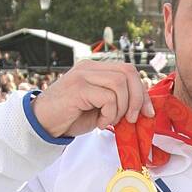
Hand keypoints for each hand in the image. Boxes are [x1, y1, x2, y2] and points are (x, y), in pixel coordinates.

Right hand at [32, 60, 155, 137]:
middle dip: (137, 99)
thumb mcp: (100, 107)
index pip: (128, 71)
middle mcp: (90, 67)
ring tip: (109, 121)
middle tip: (132, 119)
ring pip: (119, 85)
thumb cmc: (71, 117)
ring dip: (121, 109)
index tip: (147, 112)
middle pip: (128, 73)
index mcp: (96, 69)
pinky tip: (99, 123)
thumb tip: (143, 107)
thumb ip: (117, 101)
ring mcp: (83, 75)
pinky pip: (108, 98)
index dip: (142, 92)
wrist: (43, 123)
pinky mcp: (79, 87)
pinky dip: (109, 114)